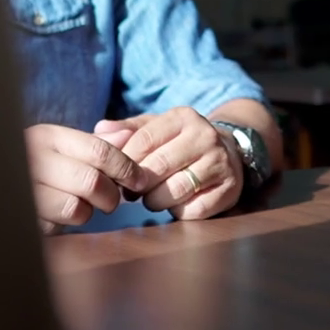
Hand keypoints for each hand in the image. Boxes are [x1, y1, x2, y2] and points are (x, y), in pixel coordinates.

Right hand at [23, 123, 151, 233]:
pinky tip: (56, 215)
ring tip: (77, 206)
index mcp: (47, 137)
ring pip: (74, 209)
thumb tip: (129, 137)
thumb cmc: (35, 163)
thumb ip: (96, 143)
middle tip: (110, 200)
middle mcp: (33, 160)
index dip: (126, 167)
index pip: (99, 150)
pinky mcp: (19, 217)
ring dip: (85, 212)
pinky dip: (63, 225)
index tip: (139, 181)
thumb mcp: (61, 146)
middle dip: (110, 196)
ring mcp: (23, 190)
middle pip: (91, 181)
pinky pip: (55, 228)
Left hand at [94, 107, 242, 220]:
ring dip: (156, 200)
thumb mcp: (156, 128)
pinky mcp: (230, 189)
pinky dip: (178, 212)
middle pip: (159, 166)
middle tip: (130, 193)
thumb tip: (99, 131)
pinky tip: (176, 204)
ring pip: (176, 189)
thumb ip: (127, 130)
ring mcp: (221, 162)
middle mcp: (206, 136)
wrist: (230, 153)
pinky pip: (194, 210)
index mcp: (183, 117)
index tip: (117, 175)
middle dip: (138, 185)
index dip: (125, 162)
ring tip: (152, 198)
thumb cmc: (181, 143)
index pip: (144, 140)